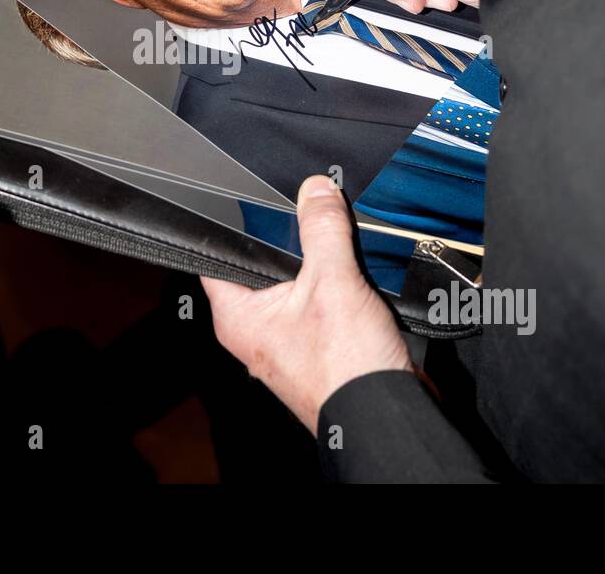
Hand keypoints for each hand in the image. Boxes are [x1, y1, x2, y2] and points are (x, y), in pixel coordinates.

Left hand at [201, 176, 416, 432]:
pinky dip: (335, 286)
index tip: (255, 199)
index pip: (217, 254)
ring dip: (316, 265)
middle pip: (261, 264)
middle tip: (309, 218)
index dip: (234, 223)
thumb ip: (322, 230)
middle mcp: (255, 330)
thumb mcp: (333, 282)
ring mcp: (286, 338)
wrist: (386, 412)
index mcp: (238, 317)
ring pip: (294, 282)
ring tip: (335, 251)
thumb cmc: (346, 369)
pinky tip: (352, 278)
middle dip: (286, 240)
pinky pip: (320, 301)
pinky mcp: (317, 343)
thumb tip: (315, 191)